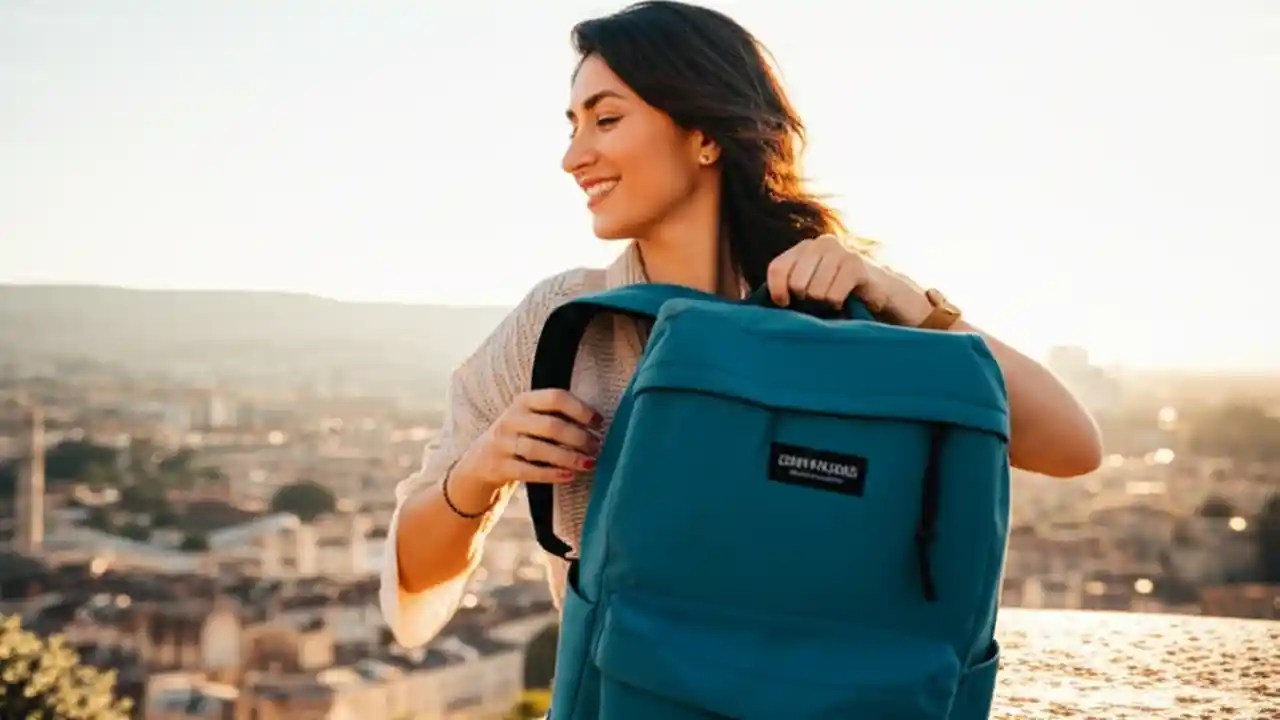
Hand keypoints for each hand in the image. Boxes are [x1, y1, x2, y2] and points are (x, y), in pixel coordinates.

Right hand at [455, 389, 602, 490]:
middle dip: (578, 438)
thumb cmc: (521, 436)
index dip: (581, 409)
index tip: (599, 423)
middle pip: (550, 425)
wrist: (481, 460)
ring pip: (538, 449)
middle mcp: (512, 418)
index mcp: (524, 400)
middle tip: (597, 447)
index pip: (556, 397)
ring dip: (568, 457)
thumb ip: (558, 417)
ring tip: (589, 463)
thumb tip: (598, 427)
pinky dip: (551, 474)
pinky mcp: (498, 466)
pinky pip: (527, 471)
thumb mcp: (533, 418)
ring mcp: (503, 442)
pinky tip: (570, 476)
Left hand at [765, 233, 931, 325]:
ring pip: (814, 291)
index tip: (785, 305)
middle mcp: (820, 243)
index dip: (777, 291)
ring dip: (825, 305)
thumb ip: (787, 291)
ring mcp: (839, 251)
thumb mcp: (810, 291)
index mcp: (803, 249)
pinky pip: (833, 294)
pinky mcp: (856, 264)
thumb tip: (753, 306)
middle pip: (795, 282)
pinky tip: (848, 299)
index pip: (776, 268)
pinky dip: (838, 304)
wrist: (886, 298)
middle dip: (806, 301)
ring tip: (836, 301)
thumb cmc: (842, 298)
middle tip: (821, 302)